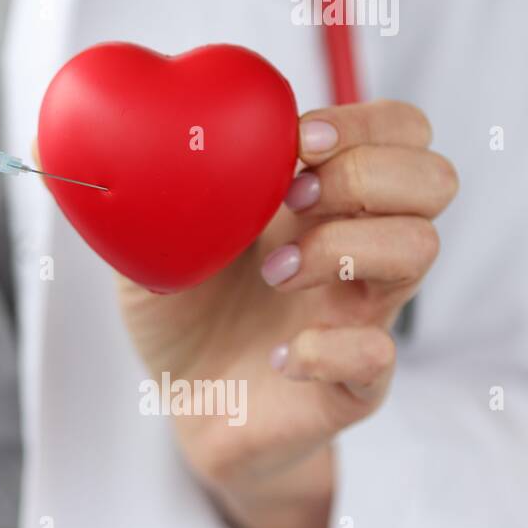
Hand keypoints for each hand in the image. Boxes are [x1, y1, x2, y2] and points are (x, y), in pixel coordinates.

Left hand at [114, 100, 457, 527]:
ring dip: (341, 246)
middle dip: (366, 172)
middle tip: (292, 198)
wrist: (182, 403)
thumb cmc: (181, 310)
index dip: (367, 123)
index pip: (398, 132)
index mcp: (318, 199)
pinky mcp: (353, 383)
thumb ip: (146, 191)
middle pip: (433, 179)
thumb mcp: (151, 240)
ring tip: (270, 273)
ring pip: (419, 250)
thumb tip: (95, 142)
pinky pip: (378, 355)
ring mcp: (362, 314)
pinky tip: (281, 354)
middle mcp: (356, 248)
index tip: (301, 142)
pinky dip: (326, 348)